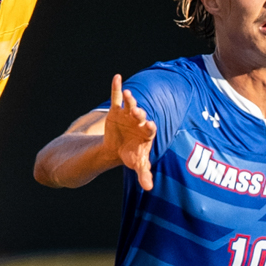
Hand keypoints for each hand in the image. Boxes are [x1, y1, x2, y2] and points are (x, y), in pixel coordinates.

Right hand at [102, 75, 157, 190]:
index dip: (149, 126)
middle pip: (140, 115)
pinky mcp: (116, 111)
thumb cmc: (133, 155)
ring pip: (130, 105)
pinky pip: (116, 97)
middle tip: (137, 112)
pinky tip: (117, 77)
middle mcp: (139, 121)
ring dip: (129, 99)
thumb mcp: (138, 164)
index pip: (150, 128)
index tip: (149, 125)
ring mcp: (128, 114)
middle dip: (138, 113)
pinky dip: (116, 87)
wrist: (120, 148)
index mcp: (147, 132)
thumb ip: (144, 174)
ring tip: (128, 94)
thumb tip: (148, 189)